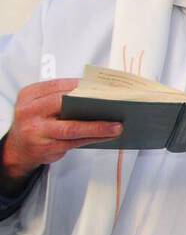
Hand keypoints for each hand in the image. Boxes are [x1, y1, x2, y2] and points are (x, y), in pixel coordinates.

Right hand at [2, 78, 122, 190]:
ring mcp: (37, 131)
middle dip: (92, 103)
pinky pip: (75, 142)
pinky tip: (108, 136)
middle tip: (116, 104)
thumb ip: (61, 97)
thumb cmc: (37, 123)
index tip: (105, 86)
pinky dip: (94, 138)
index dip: (83, 85)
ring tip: (117, 126)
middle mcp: (30, 112)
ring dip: (98, 127)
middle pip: (64, 104)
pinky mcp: (46, 147)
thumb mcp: (40, 104)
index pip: (59, 85)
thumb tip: (98, 93)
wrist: (19, 148)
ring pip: (71, 127)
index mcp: (30, 95)